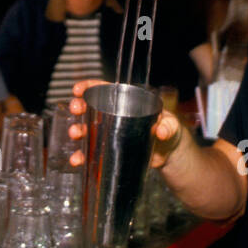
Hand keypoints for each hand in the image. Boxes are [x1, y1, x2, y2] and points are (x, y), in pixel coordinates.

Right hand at [66, 79, 185, 169]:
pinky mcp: (109, 151)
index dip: (88, 87)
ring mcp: (109, 134)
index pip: (104, 90)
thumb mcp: (171, 124)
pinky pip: (91, 153)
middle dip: (78, 106)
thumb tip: (161, 131)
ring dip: (77, 131)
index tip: (78, 90)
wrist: (168, 155)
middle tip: (76, 109)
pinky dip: (82, 156)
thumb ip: (168, 125)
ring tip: (76, 134)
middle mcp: (114, 116)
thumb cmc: (169, 131)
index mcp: (126, 103)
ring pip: (87, 129)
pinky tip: (78, 160)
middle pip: (90, 107)